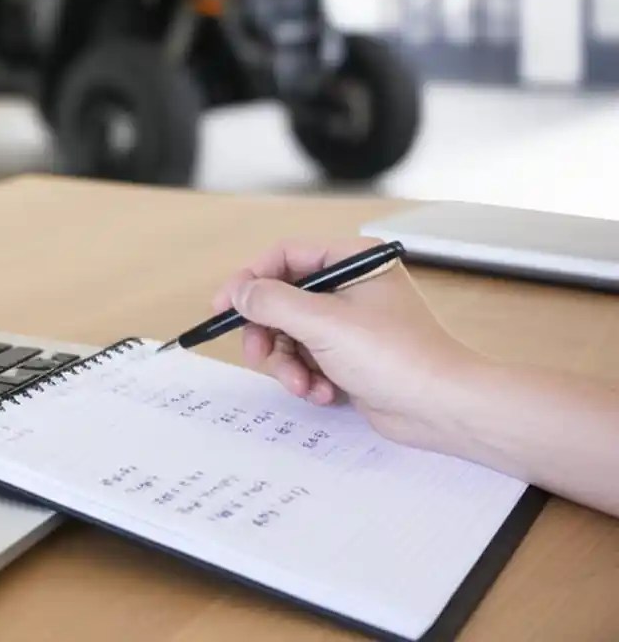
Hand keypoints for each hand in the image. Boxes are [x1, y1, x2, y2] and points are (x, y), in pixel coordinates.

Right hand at [211, 237, 480, 451]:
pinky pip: (308, 359)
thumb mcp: (324, 323)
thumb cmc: (397, 357)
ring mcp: (350, 323)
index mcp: (353, 261)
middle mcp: (351, 286)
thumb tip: (238, 291)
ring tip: (302, 385)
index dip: (249, 280)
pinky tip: (324, 394)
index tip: (222, 307)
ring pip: (290, 334)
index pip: (285, 256)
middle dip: (268, 333)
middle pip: (282, 299)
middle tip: (257, 355)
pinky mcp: (350, 355)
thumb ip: (272, 302)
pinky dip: (308, 378)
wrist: (442, 407)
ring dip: (288, 364)